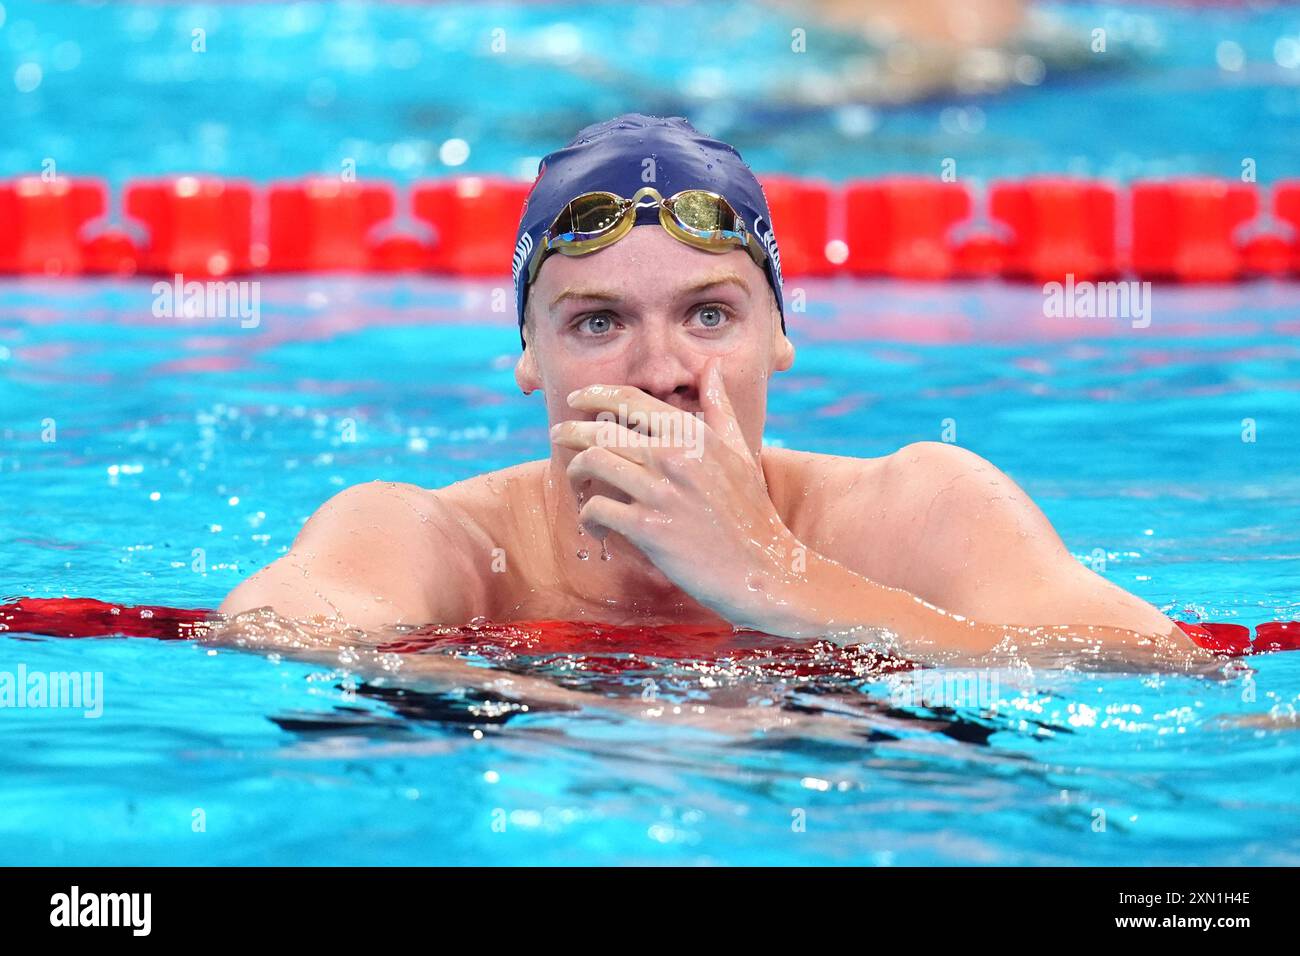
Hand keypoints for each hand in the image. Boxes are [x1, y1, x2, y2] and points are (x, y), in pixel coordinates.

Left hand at [550, 358, 802, 629]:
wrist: (765, 569)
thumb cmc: (752, 512)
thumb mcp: (740, 452)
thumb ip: (720, 408)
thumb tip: (711, 366)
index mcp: (695, 435)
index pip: (633, 400)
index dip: (597, 394)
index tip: (577, 400)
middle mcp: (675, 456)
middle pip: (602, 430)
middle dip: (571, 430)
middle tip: (557, 435)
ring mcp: (661, 492)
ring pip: (593, 463)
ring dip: (575, 472)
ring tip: (576, 483)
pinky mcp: (650, 529)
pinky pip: (597, 508)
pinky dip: (588, 515)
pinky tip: (595, 523)